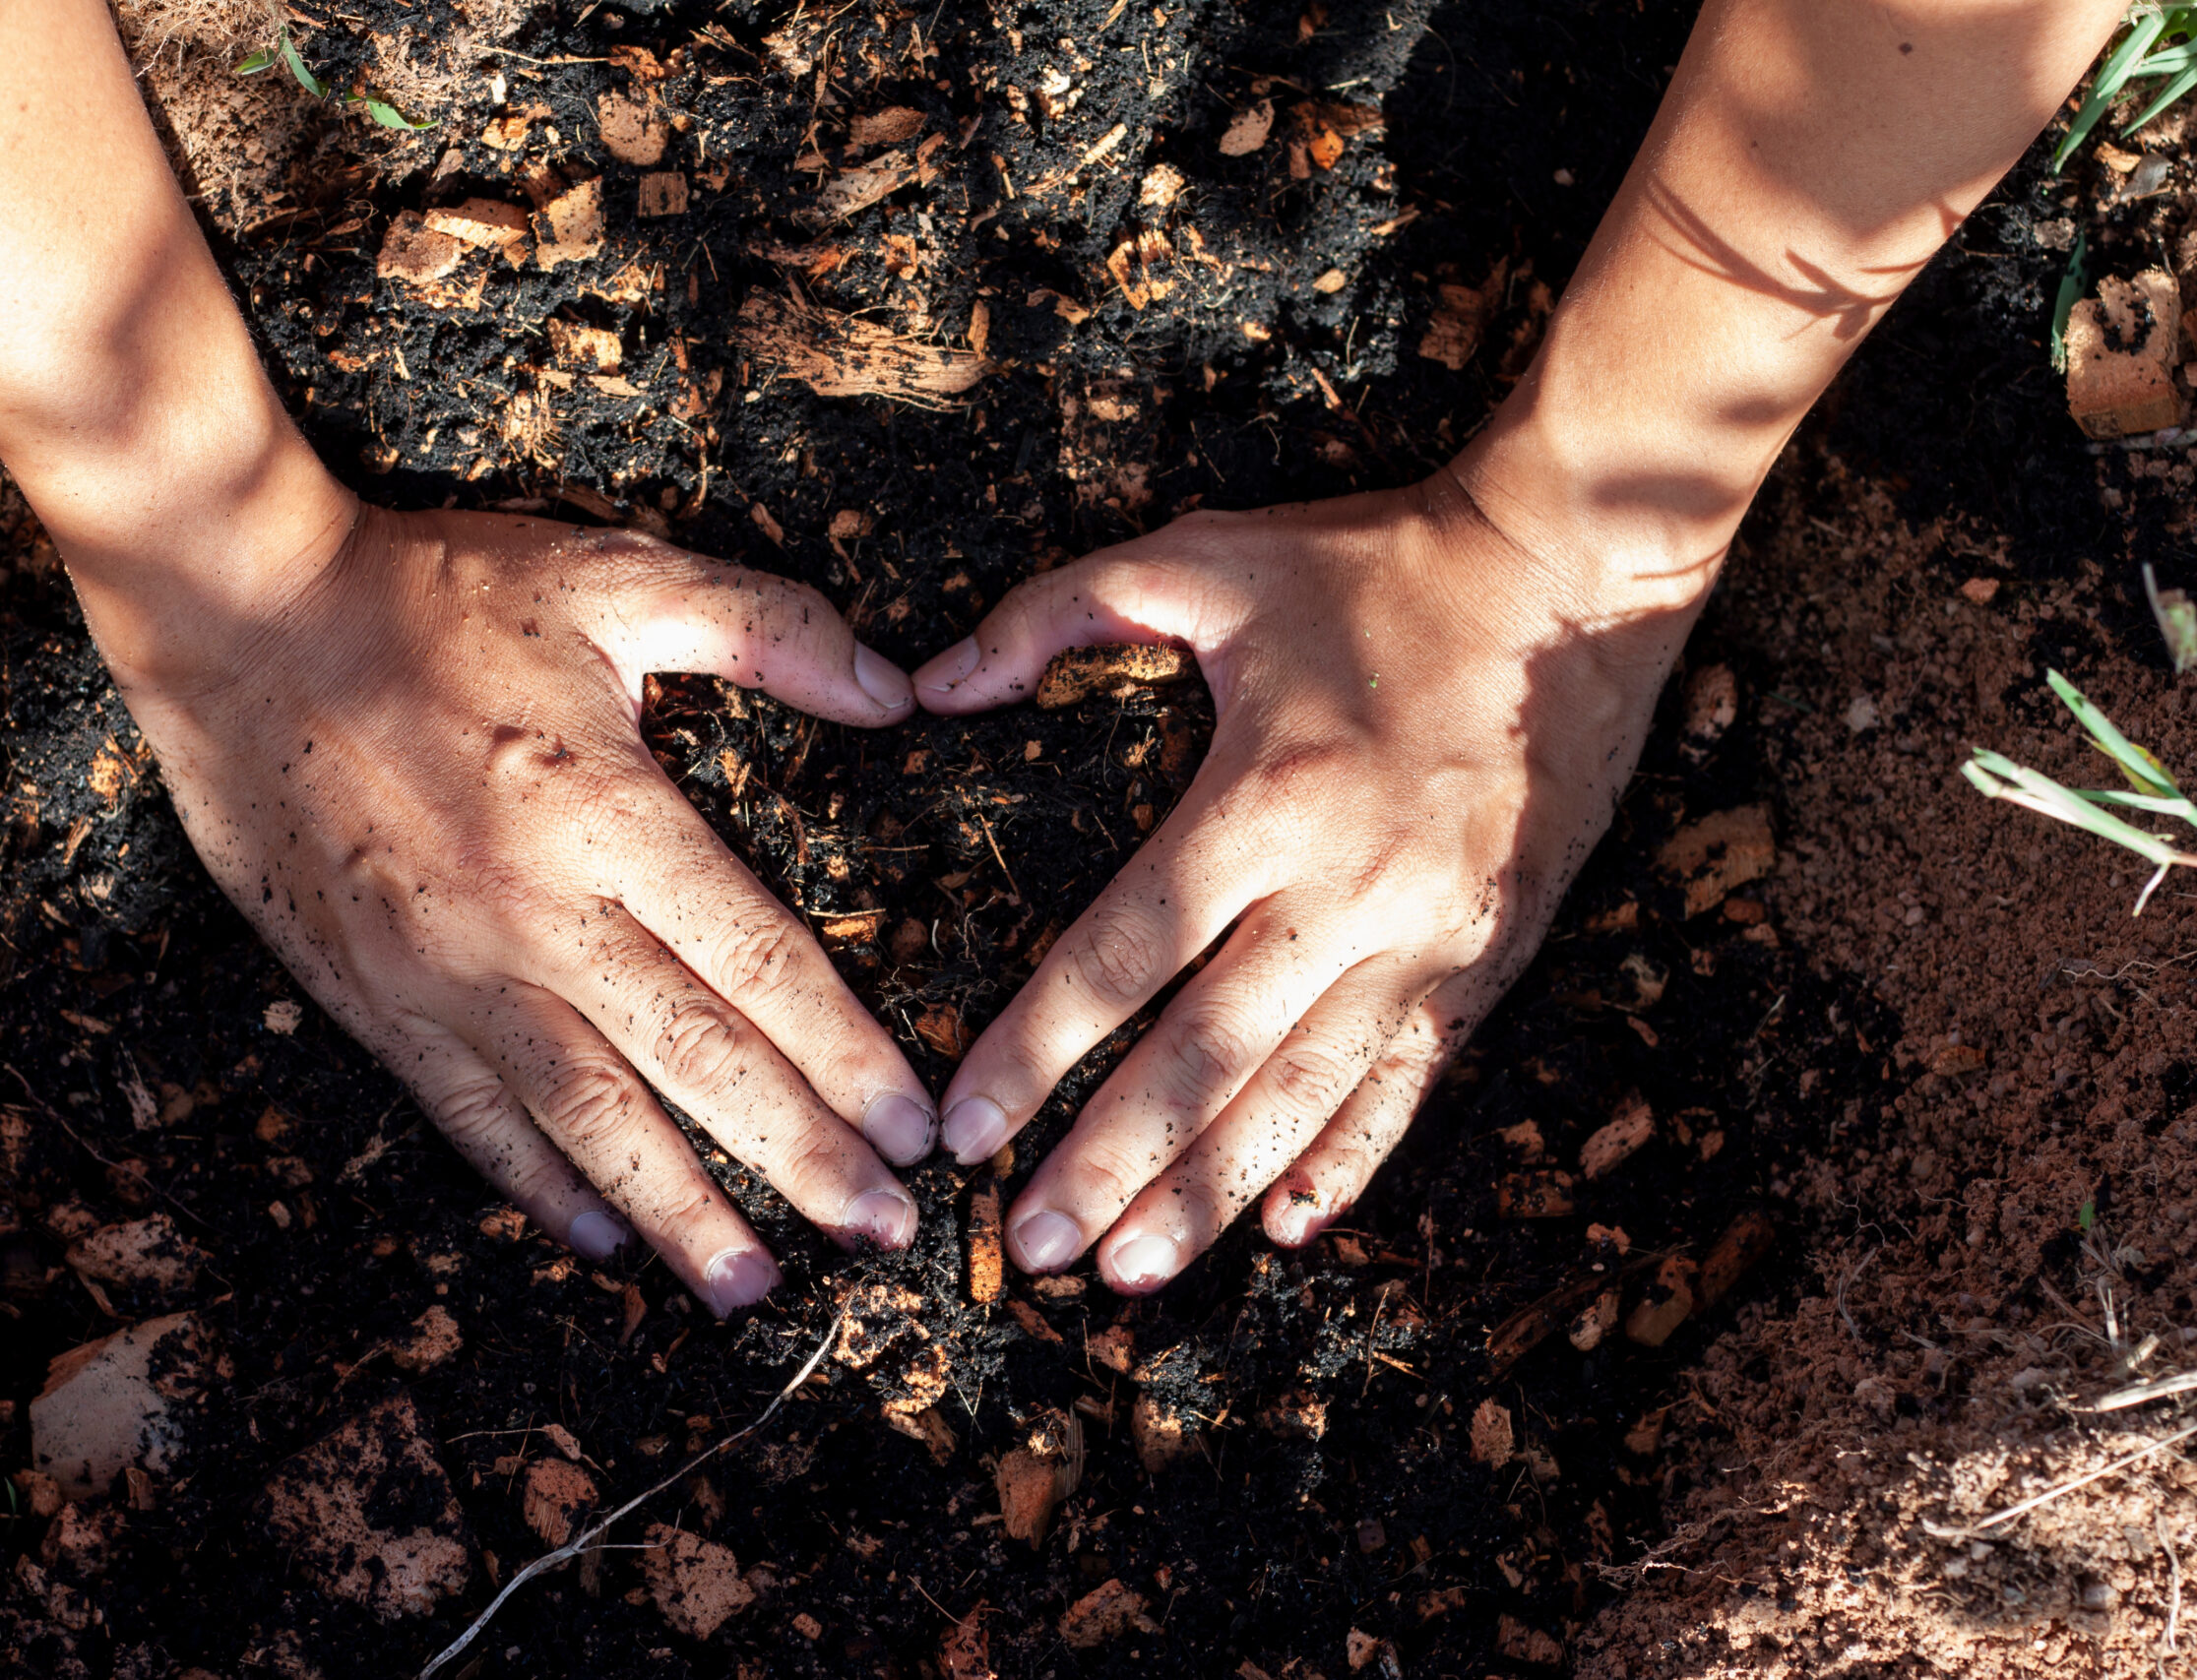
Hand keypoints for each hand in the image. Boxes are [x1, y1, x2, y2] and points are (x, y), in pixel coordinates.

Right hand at [100, 505, 937, 1314]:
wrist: (238, 618)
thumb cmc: (433, 592)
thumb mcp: (613, 576)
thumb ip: (765, 629)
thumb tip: (898, 691)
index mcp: (608, 811)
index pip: (758, 964)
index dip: (848, 1056)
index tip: (917, 1129)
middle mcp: (534, 910)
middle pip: (694, 1062)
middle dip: (798, 1159)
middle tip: (882, 1235)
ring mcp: (446, 968)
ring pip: (586, 1119)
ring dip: (678, 1212)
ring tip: (754, 1291)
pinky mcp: (372, 997)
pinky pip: (470, 1116)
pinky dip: (537, 1186)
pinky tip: (603, 1239)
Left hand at [911, 474, 1709, 1291]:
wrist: (1572, 579)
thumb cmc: (1370, 567)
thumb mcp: (1205, 556)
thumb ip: (1056, 614)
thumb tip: (927, 684)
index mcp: (1265, 796)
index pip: (1125, 952)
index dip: (1037, 1047)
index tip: (965, 1127)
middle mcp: (1347, 888)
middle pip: (1207, 1057)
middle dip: (1111, 1162)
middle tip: (1027, 1248)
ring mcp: (1427, 936)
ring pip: (1302, 1094)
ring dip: (1212, 1191)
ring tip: (1127, 1270)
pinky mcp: (1484, 958)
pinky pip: (1408, 1081)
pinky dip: (1347, 1161)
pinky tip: (1287, 1226)